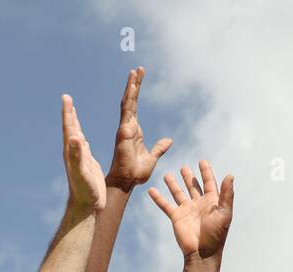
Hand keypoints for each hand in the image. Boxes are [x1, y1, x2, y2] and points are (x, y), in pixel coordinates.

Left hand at [61, 94, 105, 212]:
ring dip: (76, 124)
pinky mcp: (87, 166)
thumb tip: (74, 137)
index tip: (66, 97)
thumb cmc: (84, 191)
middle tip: (67, 98)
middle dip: (70, 113)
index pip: (69, 128)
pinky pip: (84, 149)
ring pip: (76, 137)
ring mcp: (80, 160)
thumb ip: (77, 155)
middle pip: (71, 129)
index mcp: (72, 152)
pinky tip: (83, 139)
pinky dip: (83, 140)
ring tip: (73, 113)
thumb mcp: (81, 172)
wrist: (87, 207)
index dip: (68, 112)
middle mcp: (74, 154)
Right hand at [107, 67, 172, 190]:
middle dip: (134, 84)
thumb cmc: (136, 172)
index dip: (136, 92)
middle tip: (138, 68)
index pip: (134, 106)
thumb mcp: (152, 157)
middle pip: (130, 100)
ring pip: (127, 103)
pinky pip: (126, 112)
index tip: (139, 77)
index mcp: (134, 130)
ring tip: (134, 72)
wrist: (128, 181)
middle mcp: (128, 126)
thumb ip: (159, 148)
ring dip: (131, 87)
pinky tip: (132, 88)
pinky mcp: (123, 132)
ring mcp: (124, 128)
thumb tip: (169, 140)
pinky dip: (129, 99)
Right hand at [148, 161, 233, 259]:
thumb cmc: (216, 235)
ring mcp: (187, 210)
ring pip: (178, 193)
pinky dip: (158, 198)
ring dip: (173, 184)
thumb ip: (227, 194)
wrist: (202, 253)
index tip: (202, 161)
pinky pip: (166, 205)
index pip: (209, 183)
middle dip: (189, 177)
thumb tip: (230, 175)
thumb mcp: (224, 213)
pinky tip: (152, 190)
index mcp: (212, 202)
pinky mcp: (176, 217)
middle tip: (184, 167)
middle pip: (193, 187)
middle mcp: (199, 204)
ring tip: (167, 174)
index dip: (206, 172)